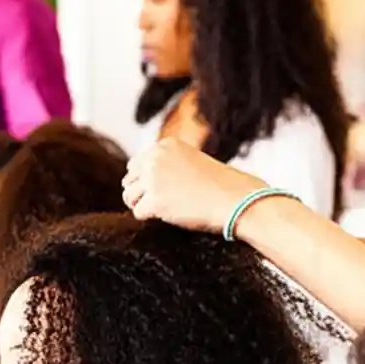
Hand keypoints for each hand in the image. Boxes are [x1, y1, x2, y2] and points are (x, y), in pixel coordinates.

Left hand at [123, 138, 268, 232]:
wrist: (235, 199)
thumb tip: (138, 181)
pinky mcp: (155, 201)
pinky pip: (138, 212)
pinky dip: (150, 217)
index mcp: (165, 145)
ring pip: (129, 196)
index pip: (137, 163)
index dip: (146, 180)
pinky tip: (168, 216)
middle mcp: (155, 158)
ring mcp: (153, 179)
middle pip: (129, 179)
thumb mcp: (191, 162)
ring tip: (163, 210)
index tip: (162, 190)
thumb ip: (167, 165)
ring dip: (142, 205)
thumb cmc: (219, 184)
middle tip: (160, 203)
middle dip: (141, 192)